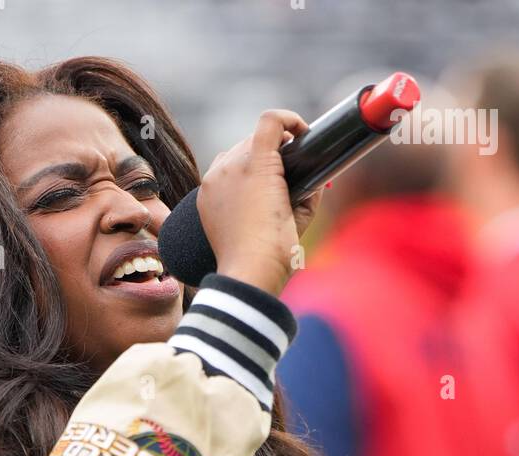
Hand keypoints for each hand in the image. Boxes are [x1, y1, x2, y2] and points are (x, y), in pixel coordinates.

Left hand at [196, 108, 322, 297]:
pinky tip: (247, 196)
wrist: (250, 271)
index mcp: (257, 163)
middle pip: (254, 138)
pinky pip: (219, 174)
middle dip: (273, 147)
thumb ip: (312, 184)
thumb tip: (314, 175)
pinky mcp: (203, 196)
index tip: (302, 136)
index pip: (271, 120)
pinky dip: (234, 178)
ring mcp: (213, 180)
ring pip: (235, 153)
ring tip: (267, 183)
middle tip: (289, 165)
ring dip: (252, 160)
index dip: (291, 123)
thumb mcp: (304, 210)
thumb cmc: (278, 245)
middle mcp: (230, 165)